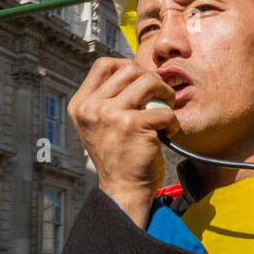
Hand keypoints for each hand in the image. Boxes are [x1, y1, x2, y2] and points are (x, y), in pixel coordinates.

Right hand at [68, 57, 178, 228]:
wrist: (123, 190)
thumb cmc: (119, 155)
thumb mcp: (101, 124)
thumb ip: (110, 98)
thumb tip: (135, 69)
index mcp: (81, 105)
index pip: (104, 64)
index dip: (128, 66)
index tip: (142, 83)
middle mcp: (90, 108)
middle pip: (129, 69)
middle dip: (152, 80)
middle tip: (160, 98)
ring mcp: (108, 115)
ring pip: (148, 81)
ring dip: (165, 94)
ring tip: (166, 109)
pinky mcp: (131, 125)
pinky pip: (163, 109)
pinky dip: (172, 121)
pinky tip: (168, 133)